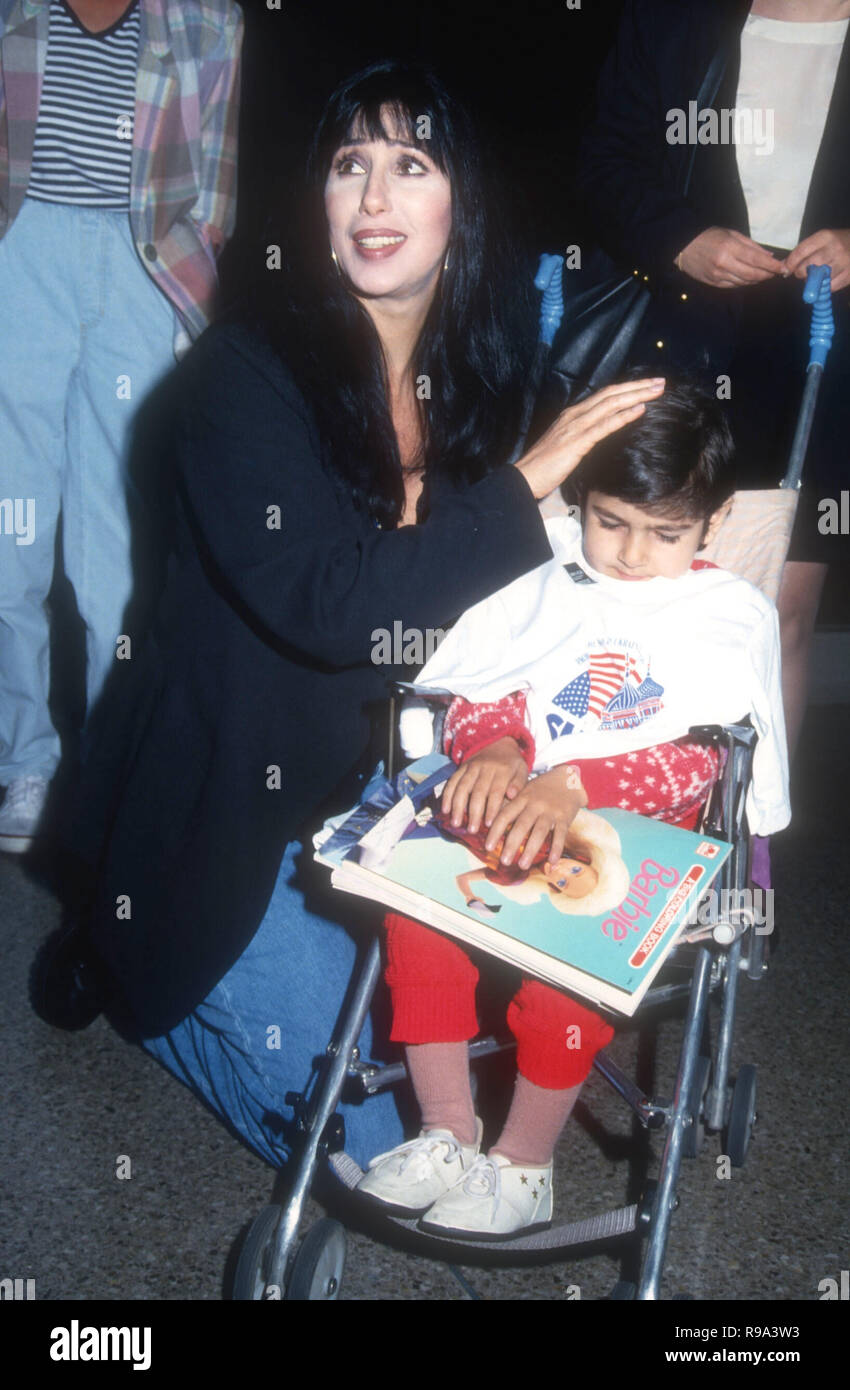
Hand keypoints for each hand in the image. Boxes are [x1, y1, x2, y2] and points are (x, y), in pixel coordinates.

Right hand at [442, 738, 528, 833]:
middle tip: (472, 830)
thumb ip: (519, 784)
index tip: (489, 825)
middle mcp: (486, 768)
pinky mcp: (461, 767)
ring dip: (458, 806)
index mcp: (503, 770)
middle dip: (474, 812)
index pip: (496, 791)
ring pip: (462, 787)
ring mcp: (471, 767)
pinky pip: (452, 781)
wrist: (498, 742)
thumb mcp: (522, 770)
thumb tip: (512, 795)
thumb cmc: (512, 764)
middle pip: (478, 792)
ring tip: (457, 823)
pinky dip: (447, 795)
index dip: (492, 808)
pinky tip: (445, 809)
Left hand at [483, 765, 587, 870]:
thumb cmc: (542, 789)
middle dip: (511, 845)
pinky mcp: (565, 817)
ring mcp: (550, 811)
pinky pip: (560, 835)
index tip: (487, 846)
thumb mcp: (525, 792)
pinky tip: (552, 863)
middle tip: (503, 861)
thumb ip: (513, 806)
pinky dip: (556, 849)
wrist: (568, 778)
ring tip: (522, 865)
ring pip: (539, 832)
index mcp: (522, 798)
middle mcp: (535, 804)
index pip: (505, 815)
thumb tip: (493, 826)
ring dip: (530, 850)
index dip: (495, 831)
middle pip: (521, 826)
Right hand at [515, 378, 664, 500]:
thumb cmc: (544, 466)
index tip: (648, 385)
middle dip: (638, 386)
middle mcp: (575, 414)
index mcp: (573, 414)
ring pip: (611, 404)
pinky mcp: (577, 442)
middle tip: (661, 382)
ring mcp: (575, 426)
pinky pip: (604, 426)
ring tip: (657, 391)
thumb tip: (601, 433)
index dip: (627, 388)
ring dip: (637, 395)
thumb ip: (583, 435)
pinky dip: (623, 416)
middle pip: (611, 394)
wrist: (524, 477)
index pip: (605, 395)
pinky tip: (640, 410)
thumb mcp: (567, 445)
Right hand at [675, 227, 781, 287]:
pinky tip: (750, 278)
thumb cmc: (709, 236)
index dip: (772, 266)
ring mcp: (718, 275)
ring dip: (758, 280)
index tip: (783, 268)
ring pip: (745, 282)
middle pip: (753, 274)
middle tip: (777, 273)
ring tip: (765, 275)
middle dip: (767, 275)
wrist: (684, 247)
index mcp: (730, 248)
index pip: (757, 260)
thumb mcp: (731, 234)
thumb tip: (768, 256)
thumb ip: (750, 245)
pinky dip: (745, 283)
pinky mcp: (714, 283)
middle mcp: (725, 264)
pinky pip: (734, 285)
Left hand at [781, 229, 849, 292]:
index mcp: (825, 237)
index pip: (801, 252)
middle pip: (808, 267)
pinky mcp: (848, 276)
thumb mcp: (821, 240)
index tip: (785, 270)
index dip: (790, 264)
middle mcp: (834, 249)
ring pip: (817, 279)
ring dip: (811, 281)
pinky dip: (824, 287)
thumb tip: (783, 266)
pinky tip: (826, 280)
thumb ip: (803, 251)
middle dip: (800, 272)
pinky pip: (829, 288)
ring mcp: (843, 263)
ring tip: (815, 275)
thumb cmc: (837, 242)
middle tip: (802, 272)